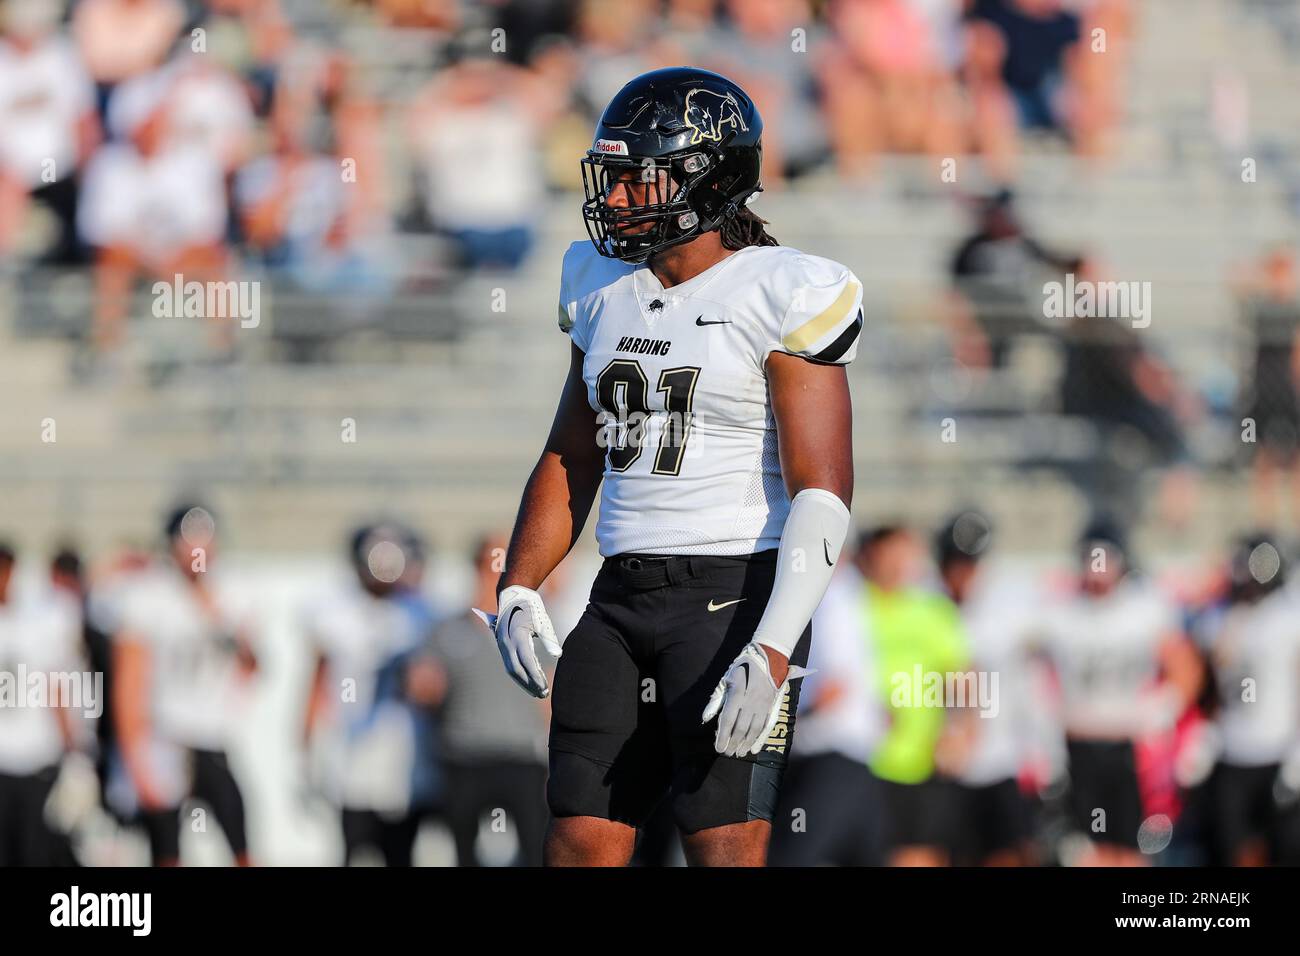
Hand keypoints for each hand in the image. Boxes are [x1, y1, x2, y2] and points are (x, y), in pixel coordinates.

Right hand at [473, 585, 561, 697]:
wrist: (512, 596)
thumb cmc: (530, 608)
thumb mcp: (542, 621)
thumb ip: (549, 638)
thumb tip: (558, 655)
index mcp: (517, 636)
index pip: (527, 662)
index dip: (535, 677)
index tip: (544, 688)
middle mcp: (506, 643)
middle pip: (516, 670)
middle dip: (529, 684)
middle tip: (543, 694)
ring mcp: (503, 645)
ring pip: (511, 669)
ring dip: (523, 682)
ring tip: (537, 692)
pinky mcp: (503, 646)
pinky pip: (510, 664)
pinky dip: (520, 674)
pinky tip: (530, 681)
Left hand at [701, 641, 809, 756]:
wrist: (767, 657)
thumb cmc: (742, 668)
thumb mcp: (726, 680)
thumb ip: (716, 701)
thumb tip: (705, 719)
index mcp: (737, 694)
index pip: (727, 721)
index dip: (722, 737)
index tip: (718, 748)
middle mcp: (750, 702)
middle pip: (741, 729)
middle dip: (733, 743)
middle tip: (728, 753)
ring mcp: (762, 705)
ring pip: (754, 730)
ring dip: (746, 744)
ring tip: (739, 753)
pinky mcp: (771, 706)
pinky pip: (766, 726)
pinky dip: (760, 739)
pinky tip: (755, 747)